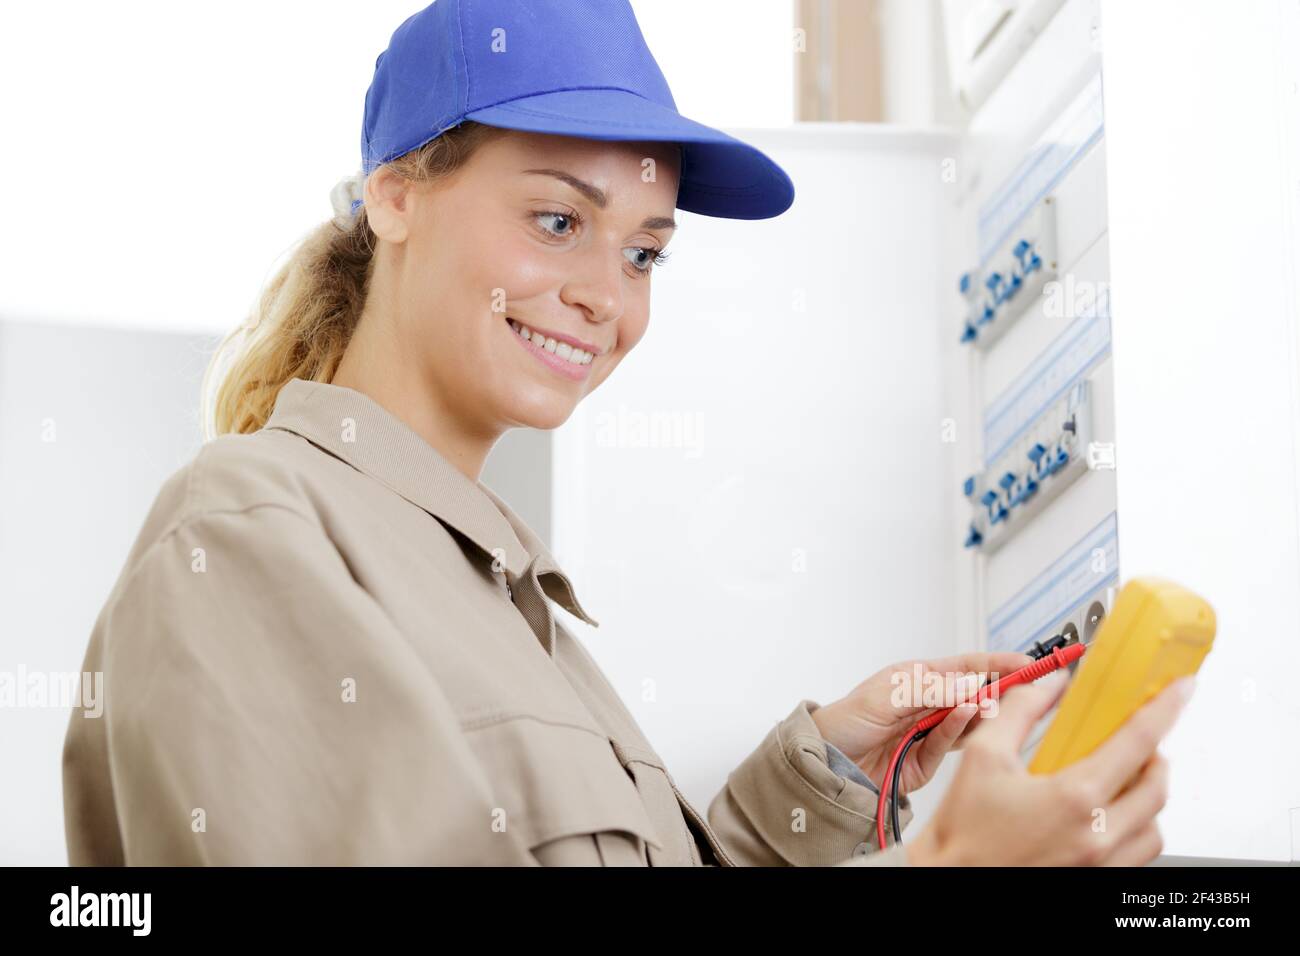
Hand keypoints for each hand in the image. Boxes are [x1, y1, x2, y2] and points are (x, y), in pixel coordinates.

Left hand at [809, 651, 1034, 795]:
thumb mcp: (886, 696)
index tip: (1025, 662)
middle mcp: (930, 704)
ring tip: (997, 700)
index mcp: (919, 679)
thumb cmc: (846, 720)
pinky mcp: (929, 761)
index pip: (967, 668)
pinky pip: (952, 743)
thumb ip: (930, 690)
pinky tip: (967, 716)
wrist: (827, 762)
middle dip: (1000, 688)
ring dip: (984, 710)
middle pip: (975, 695)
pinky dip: (961, 729)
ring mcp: (931, 733)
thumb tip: (970, 684)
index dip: (997, 664)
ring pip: (970, 721)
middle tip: (1022, 684)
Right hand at [904, 672, 1194, 864]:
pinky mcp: (1098, 882)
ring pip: (1154, 826)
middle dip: (1156, 755)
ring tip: (1125, 780)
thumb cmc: (964, 831)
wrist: (953, 878)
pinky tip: (1112, 818)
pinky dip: (1138, 829)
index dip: (1164, 709)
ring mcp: (1101, 864)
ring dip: (1148, 796)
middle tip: (1140, 738)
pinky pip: (1141, 855)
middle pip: (1156, 787)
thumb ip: (1019, 710)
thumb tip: (1049, 683)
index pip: (1136, 742)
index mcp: (1074, 798)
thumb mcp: (983, 755)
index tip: (1180, 689)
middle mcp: (1097, 836)